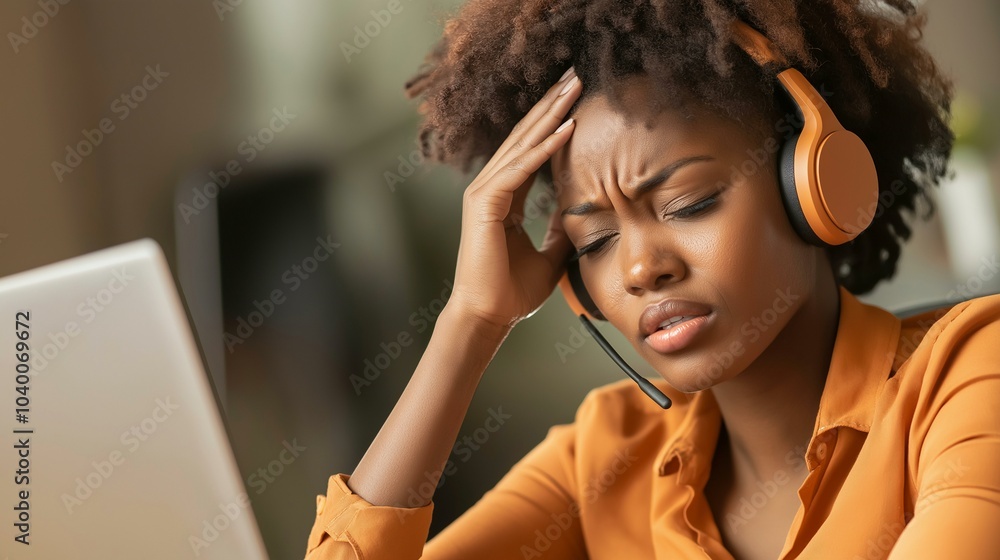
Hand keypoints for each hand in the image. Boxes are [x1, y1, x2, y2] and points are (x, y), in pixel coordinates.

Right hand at [447, 67, 580, 329]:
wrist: (489, 316)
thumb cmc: (513, 292)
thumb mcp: (550, 254)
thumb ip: (560, 229)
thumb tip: (579, 212)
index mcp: (504, 198)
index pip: (531, 149)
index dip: (553, 122)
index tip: (577, 98)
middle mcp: (491, 188)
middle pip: (525, 136)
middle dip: (552, 104)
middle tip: (576, 74)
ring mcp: (484, 193)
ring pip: (522, 144)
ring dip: (550, 114)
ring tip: (574, 87)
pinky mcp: (485, 204)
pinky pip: (519, 169)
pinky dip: (544, 148)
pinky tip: (567, 127)